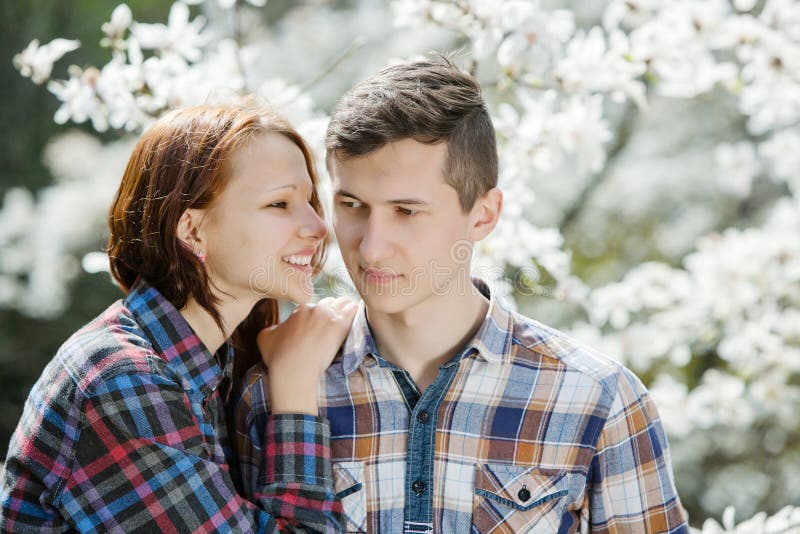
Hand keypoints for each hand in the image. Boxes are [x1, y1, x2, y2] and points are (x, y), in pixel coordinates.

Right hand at [258, 297, 357, 414]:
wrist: (293, 369)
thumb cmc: (277, 356)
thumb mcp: (265, 337)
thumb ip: (273, 327)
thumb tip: (277, 328)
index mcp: (299, 309)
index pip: (312, 305)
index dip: (315, 314)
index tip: (318, 322)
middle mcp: (315, 308)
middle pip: (329, 302)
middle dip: (332, 309)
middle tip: (333, 320)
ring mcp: (329, 316)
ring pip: (342, 302)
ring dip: (345, 307)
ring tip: (349, 313)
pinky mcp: (341, 326)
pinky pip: (353, 309)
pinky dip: (355, 310)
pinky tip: (356, 312)